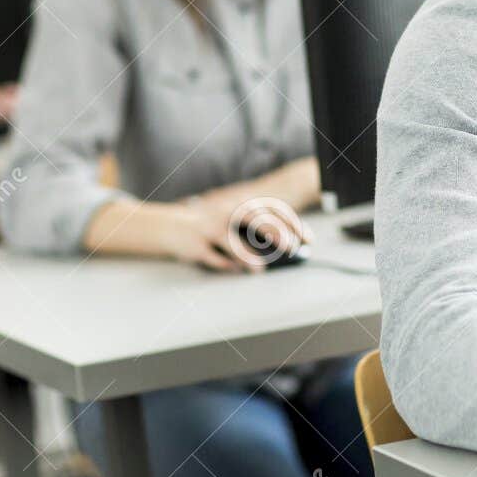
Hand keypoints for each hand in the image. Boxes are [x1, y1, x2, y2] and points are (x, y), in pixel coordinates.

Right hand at [150, 195, 310, 272]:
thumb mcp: (234, 224)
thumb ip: (257, 233)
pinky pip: (213, 256)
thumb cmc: (210, 227)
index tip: (307, 238)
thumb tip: (285, 247)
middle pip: (254, 219)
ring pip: (231, 240)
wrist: (170, 226)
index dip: (291, 223)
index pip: (270, 209)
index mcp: (239, 206)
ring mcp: (210, 228)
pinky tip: (235, 270)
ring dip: (246, 255)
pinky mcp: (196, 243)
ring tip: (259, 268)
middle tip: (291, 247)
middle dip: (275, 233)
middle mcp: (226, 213)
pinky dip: (224, 264)